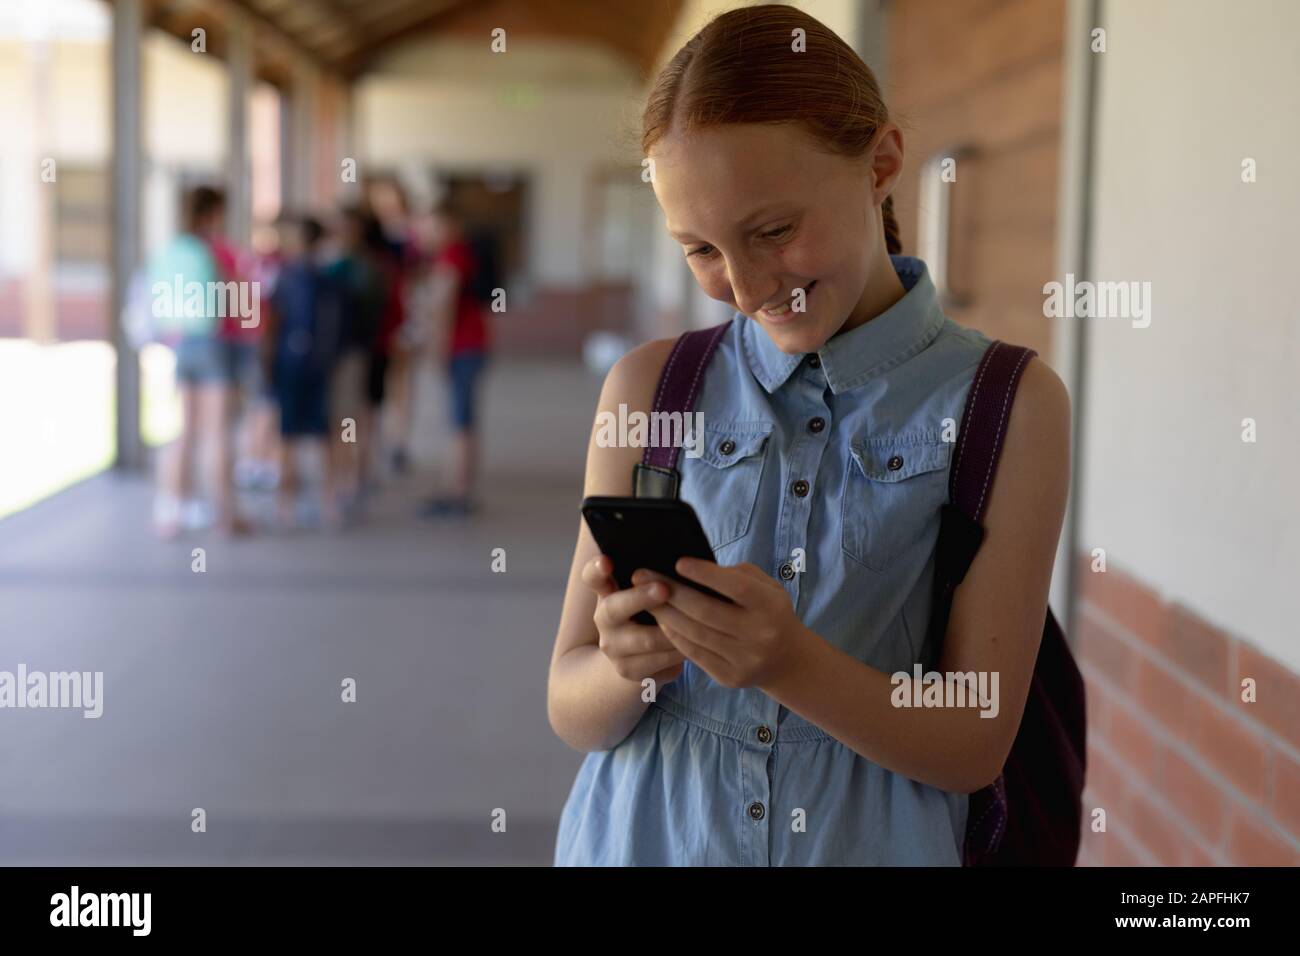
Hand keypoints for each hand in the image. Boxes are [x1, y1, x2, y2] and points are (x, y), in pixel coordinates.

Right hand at [582, 555, 684, 686]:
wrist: (637, 659)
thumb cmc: (652, 612)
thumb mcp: (647, 592)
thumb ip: (655, 576)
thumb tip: (684, 554)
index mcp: (607, 592)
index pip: (593, 576)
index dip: (597, 569)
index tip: (607, 561)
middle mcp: (604, 619)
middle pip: (613, 608)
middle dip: (640, 598)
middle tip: (664, 588)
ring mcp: (613, 648)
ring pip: (644, 640)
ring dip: (672, 630)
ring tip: (697, 620)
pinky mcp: (628, 671)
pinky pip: (659, 662)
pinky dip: (680, 652)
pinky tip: (699, 644)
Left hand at [631, 560, 811, 689]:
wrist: (787, 660)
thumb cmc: (769, 612)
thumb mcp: (767, 587)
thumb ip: (737, 575)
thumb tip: (696, 570)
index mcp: (770, 606)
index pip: (735, 587)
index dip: (705, 574)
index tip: (678, 562)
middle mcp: (759, 634)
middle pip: (706, 611)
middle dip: (671, 593)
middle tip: (644, 577)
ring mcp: (744, 659)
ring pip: (695, 634)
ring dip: (666, 614)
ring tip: (647, 599)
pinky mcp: (729, 677)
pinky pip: (694, 654)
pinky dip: (674, 636)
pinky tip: (662, 621)